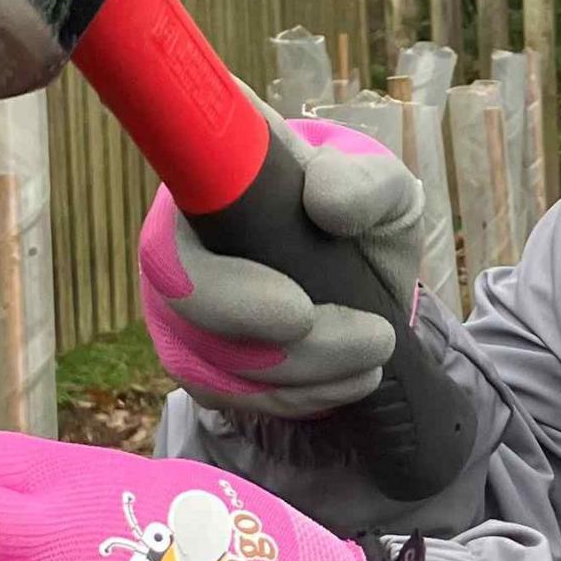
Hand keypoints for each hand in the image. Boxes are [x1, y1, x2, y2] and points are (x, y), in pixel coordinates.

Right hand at [141, 111, 423, 420]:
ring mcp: (174, 297)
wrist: (362, 272)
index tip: (298, 311)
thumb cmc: (362, 213)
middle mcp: (177, 229)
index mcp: (215, 164)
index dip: (215, 244)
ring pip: (205, 355)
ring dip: (301, 373)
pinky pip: (218, 391)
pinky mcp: (188, 353)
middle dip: (272, 338)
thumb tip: (325, 202)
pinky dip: (292, 397)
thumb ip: (367, 184)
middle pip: (179, 291)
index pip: (173, 180)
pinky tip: (349, 380)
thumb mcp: (386, 189)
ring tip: (376, 354)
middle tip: (370, 340)